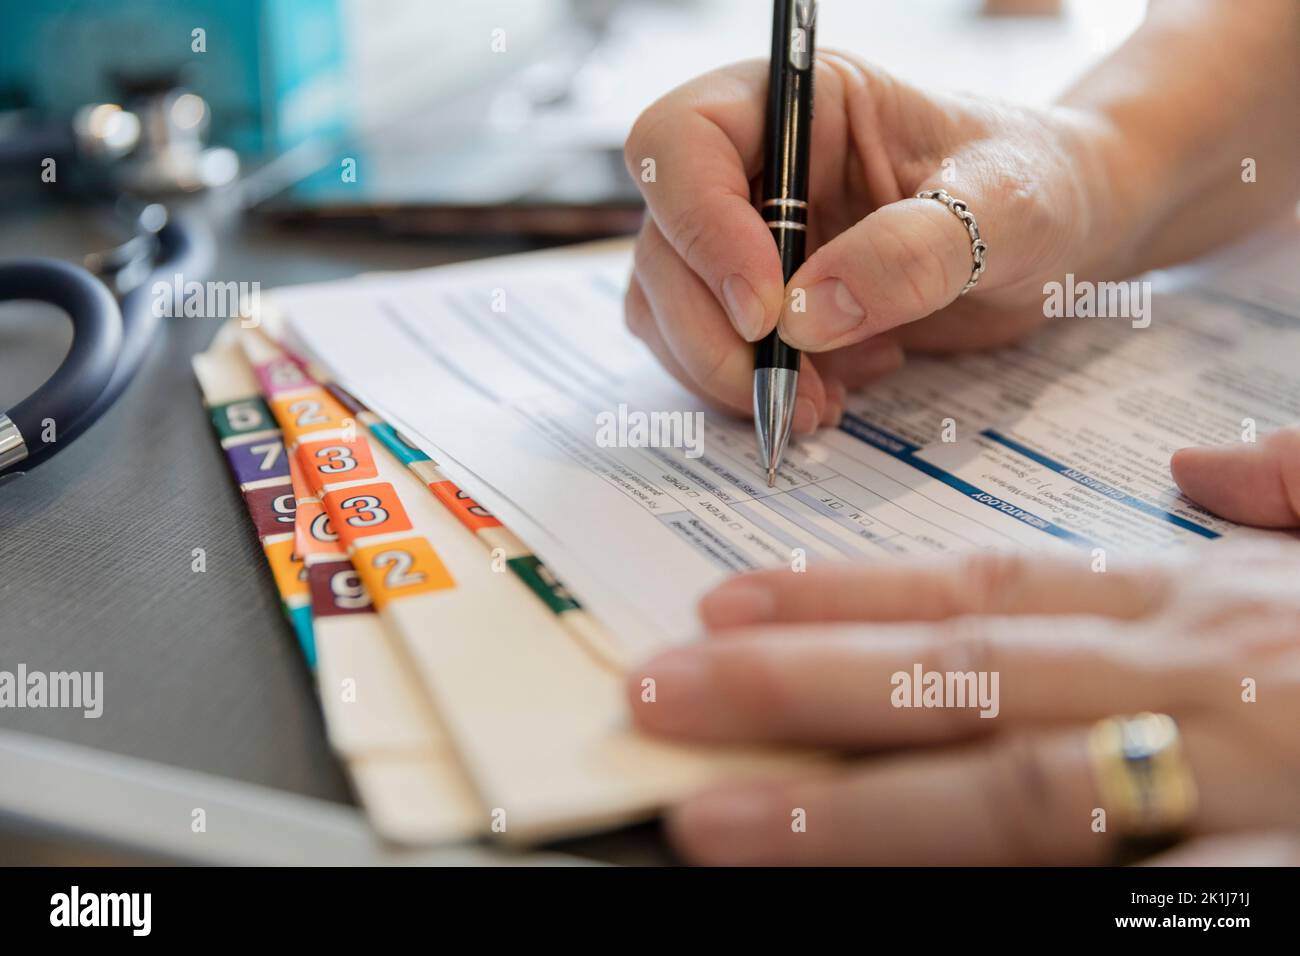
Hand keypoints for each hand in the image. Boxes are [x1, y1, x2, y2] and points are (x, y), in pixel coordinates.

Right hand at [622, 52, 1133, 431]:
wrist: (1064, 237)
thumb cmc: (1042, 185)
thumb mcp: (1006, 204)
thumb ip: (913, 251)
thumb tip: (807, 318)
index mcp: (799, 103)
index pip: (683, 141)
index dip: (701, 225)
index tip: (766, 307)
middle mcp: (756, 167)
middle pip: (663, 243)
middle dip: (710, 332)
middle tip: (784, 390)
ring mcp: (750, 240)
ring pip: (666, 307)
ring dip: (723, 372)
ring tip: (817, 404)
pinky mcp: (763, 305)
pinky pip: (708, 352)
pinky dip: (751, 391)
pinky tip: (833, 392)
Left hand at [627, 544, 1299, 864]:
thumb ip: (1297, 491)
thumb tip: (1206, 466)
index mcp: (1199, 608)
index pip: (982, 586)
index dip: (845, 594)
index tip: (728, 605)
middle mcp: (1192, 686)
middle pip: (956, 678)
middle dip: (795, 688)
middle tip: (654, 696)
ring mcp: (1227, 789)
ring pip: (1009, 799)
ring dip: (851, 812)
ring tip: (711, 818)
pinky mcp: (1269, 886)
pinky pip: (1113, 903)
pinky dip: (979, 900)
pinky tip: (867, 913)